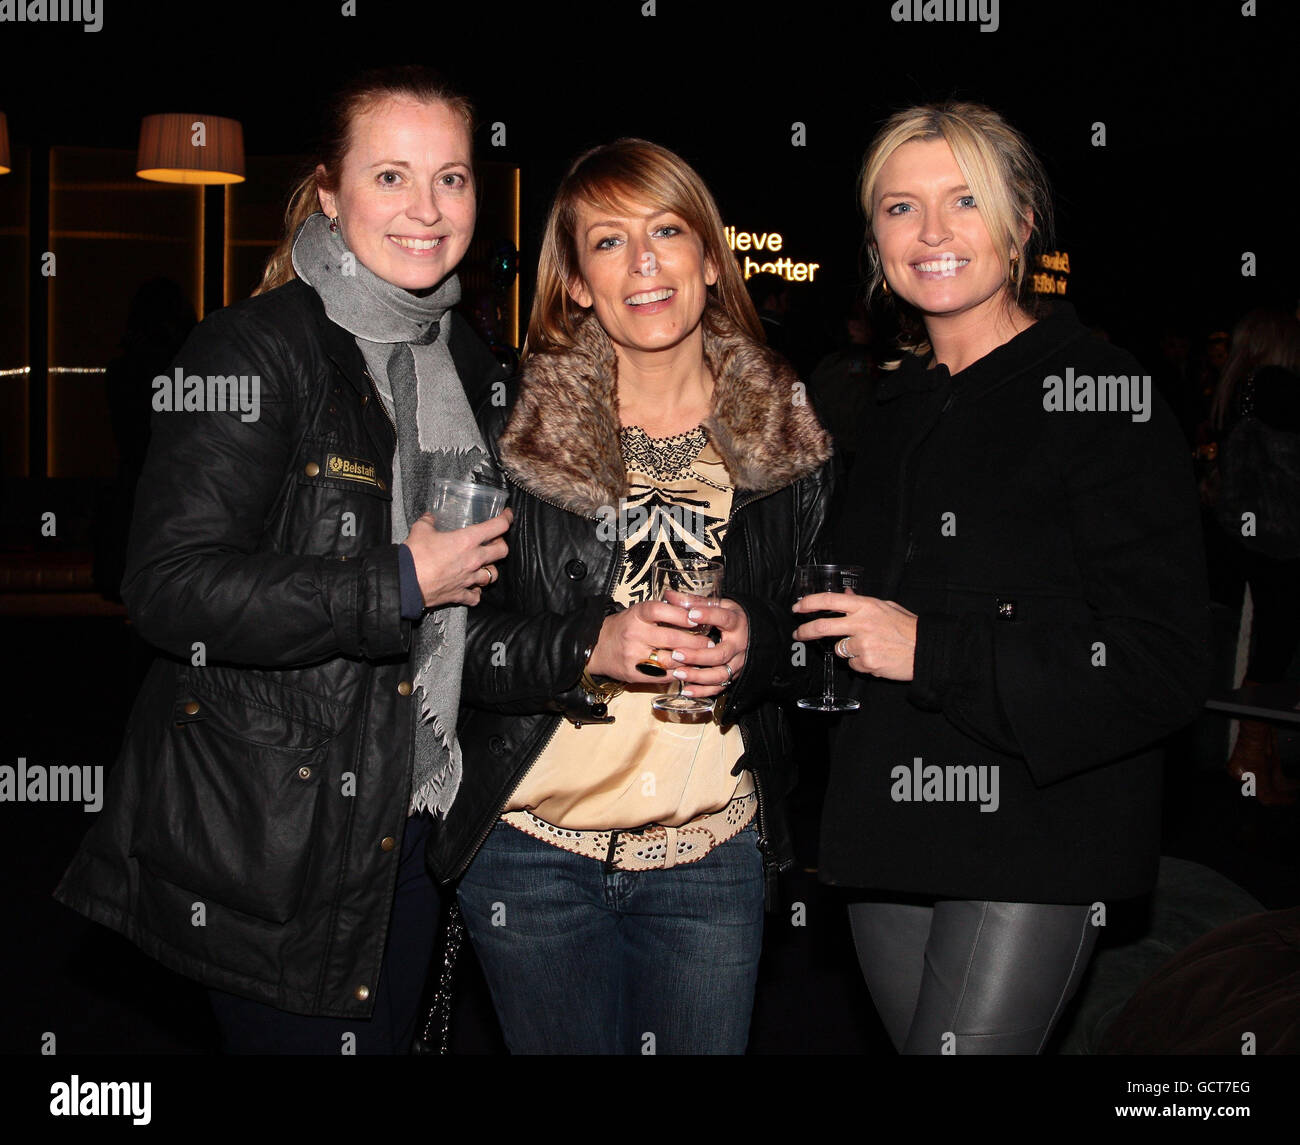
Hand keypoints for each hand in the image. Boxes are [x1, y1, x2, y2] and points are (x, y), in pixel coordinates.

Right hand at [403, 507, 510, 608]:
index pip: (497, 527)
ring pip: (493, 575)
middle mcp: (473, 560)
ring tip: (484, 566)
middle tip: (494, 541)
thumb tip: (429, 518)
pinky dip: (476, 593)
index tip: (507, 516)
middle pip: (502, 552)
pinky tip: (472, 589)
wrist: (405, 581)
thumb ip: (428, 522)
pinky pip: (475, 597)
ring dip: (490, 570)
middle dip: (501, 545)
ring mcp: (469, 579)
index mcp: (467, 541)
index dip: (506, 519)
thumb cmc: (414, 555)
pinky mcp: (460, 594)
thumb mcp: (420, 530)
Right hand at [585, 598, 716, 684]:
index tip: (698, 619)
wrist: (596, 647)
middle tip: (710, 643)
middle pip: (671, 638)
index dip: (681, 615)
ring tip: (702, 658)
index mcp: (636, 615)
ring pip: (670, 660)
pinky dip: (677, 673)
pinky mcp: (634, 673)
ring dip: (690, 660)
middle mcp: (634, 634)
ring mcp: (633, 655)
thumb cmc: (624, 627)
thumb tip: (695, 612)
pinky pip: (662, 676)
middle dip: (696, 642)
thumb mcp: (639, 613)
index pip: (661, 610)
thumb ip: (663, 612)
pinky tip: (686, 669)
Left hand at [664, 597, 748, 698]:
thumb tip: (669, 594)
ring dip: (698, 676)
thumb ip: (694, 601)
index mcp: (736, 623)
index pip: (724, 619)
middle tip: (676, 653)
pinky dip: (702, 691)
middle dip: (697, 656)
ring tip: (678, 672)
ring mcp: (737, 663)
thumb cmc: (730, 618)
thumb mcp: (719, 605)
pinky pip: (719, 688)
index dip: (709, 616)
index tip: (691, 615)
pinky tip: (686, 689)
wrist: (752, 635)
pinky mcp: (733, 676)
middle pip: (720, 654)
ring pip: (720, 674)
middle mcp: (739, 645)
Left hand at [792, 592, 917, 680]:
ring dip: (848, 650)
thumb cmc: (909, 628)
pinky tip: (875, 657)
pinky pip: (852, 664)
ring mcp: (863, 644)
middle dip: (805, 631)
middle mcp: (861, 623)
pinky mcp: (866, 663)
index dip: (809, 603)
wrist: (926, 649)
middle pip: (822, 626)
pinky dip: (860, 663)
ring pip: (839, 649)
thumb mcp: (886, 607)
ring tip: (869, 647)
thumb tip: (845, 594)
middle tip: (799, 634)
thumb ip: (862, 602)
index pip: (830, 600)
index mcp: (866, 606)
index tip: (798, 607)